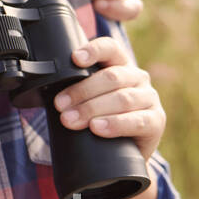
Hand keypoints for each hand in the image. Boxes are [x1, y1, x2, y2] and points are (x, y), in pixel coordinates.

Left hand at [52, 36, 164, 162]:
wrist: (123, 150)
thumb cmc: (100, 117)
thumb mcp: (87, 99)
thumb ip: (74, 87)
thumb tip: (42, 86)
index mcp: (120, 64)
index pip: (110, 48)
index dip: (93, 50)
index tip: (74, 58)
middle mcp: (137, 77)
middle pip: (111, 77)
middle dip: (81, 91)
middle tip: (60, 106)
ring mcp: (150, 98)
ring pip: (122, 98)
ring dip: (92, 109)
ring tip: (71, 121)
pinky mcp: (156, 121)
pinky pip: (137, 121)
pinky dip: (114, 124)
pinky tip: (97, 128)